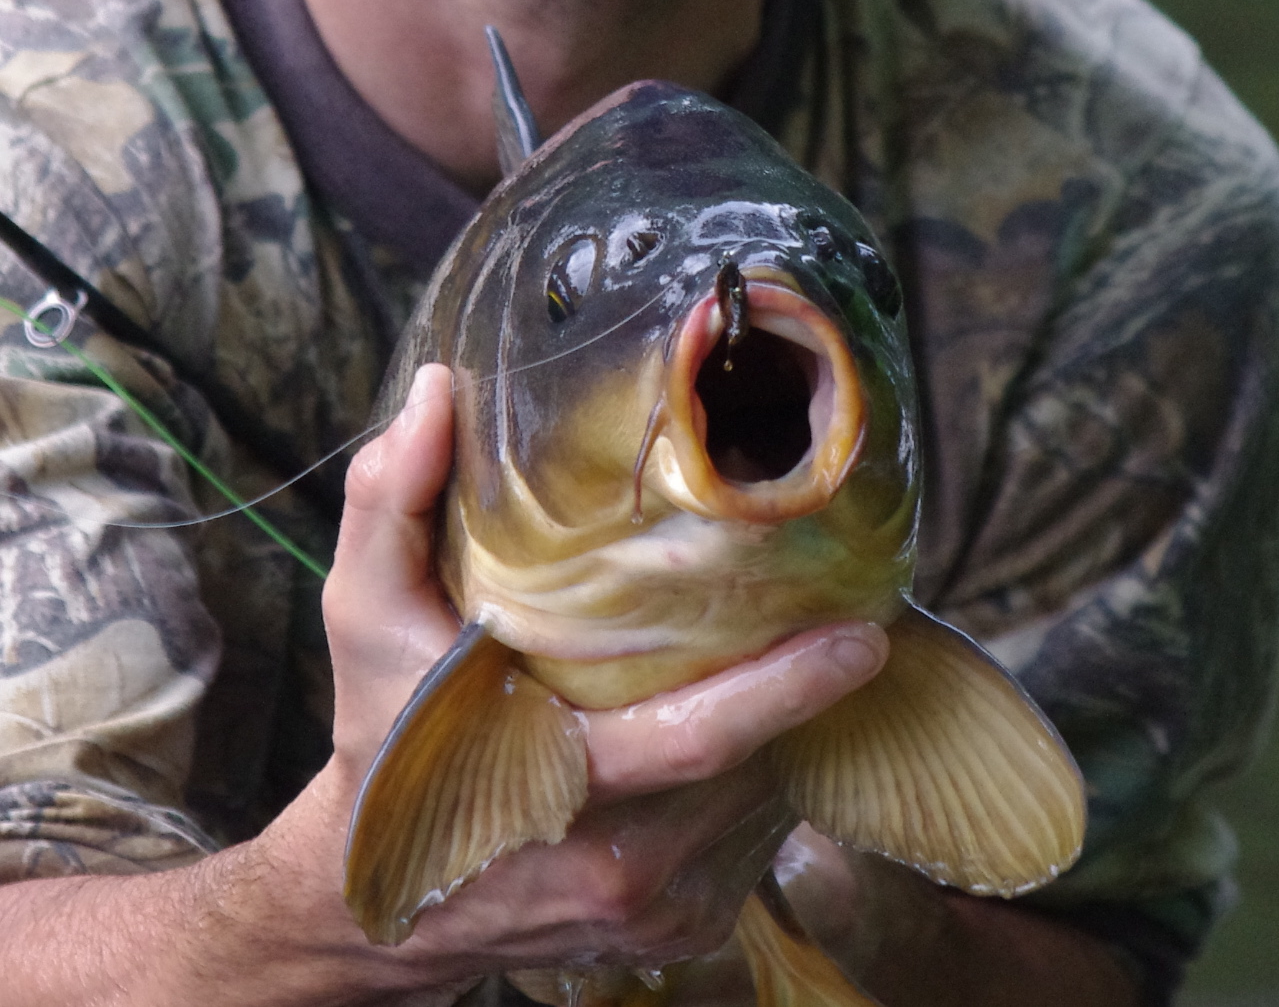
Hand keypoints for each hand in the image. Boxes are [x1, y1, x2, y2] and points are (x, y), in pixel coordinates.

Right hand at [288, 364, 889, 993]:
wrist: (379, 902)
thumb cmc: (380, 746)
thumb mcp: (366, 622)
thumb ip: (392, 506)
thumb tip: (436, 396)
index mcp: (554, 785)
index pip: (698, 740)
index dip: (787, 688)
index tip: (863, 636)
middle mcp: (620, 863)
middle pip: (754, 763)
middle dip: (801, 691)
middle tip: (840, 612)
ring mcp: (657, 907)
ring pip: (764, 802)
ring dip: (785, 731)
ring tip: (792, 659)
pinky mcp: (679, 930)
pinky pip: (753, 841)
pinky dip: (756, 779)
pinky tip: (738, 730)